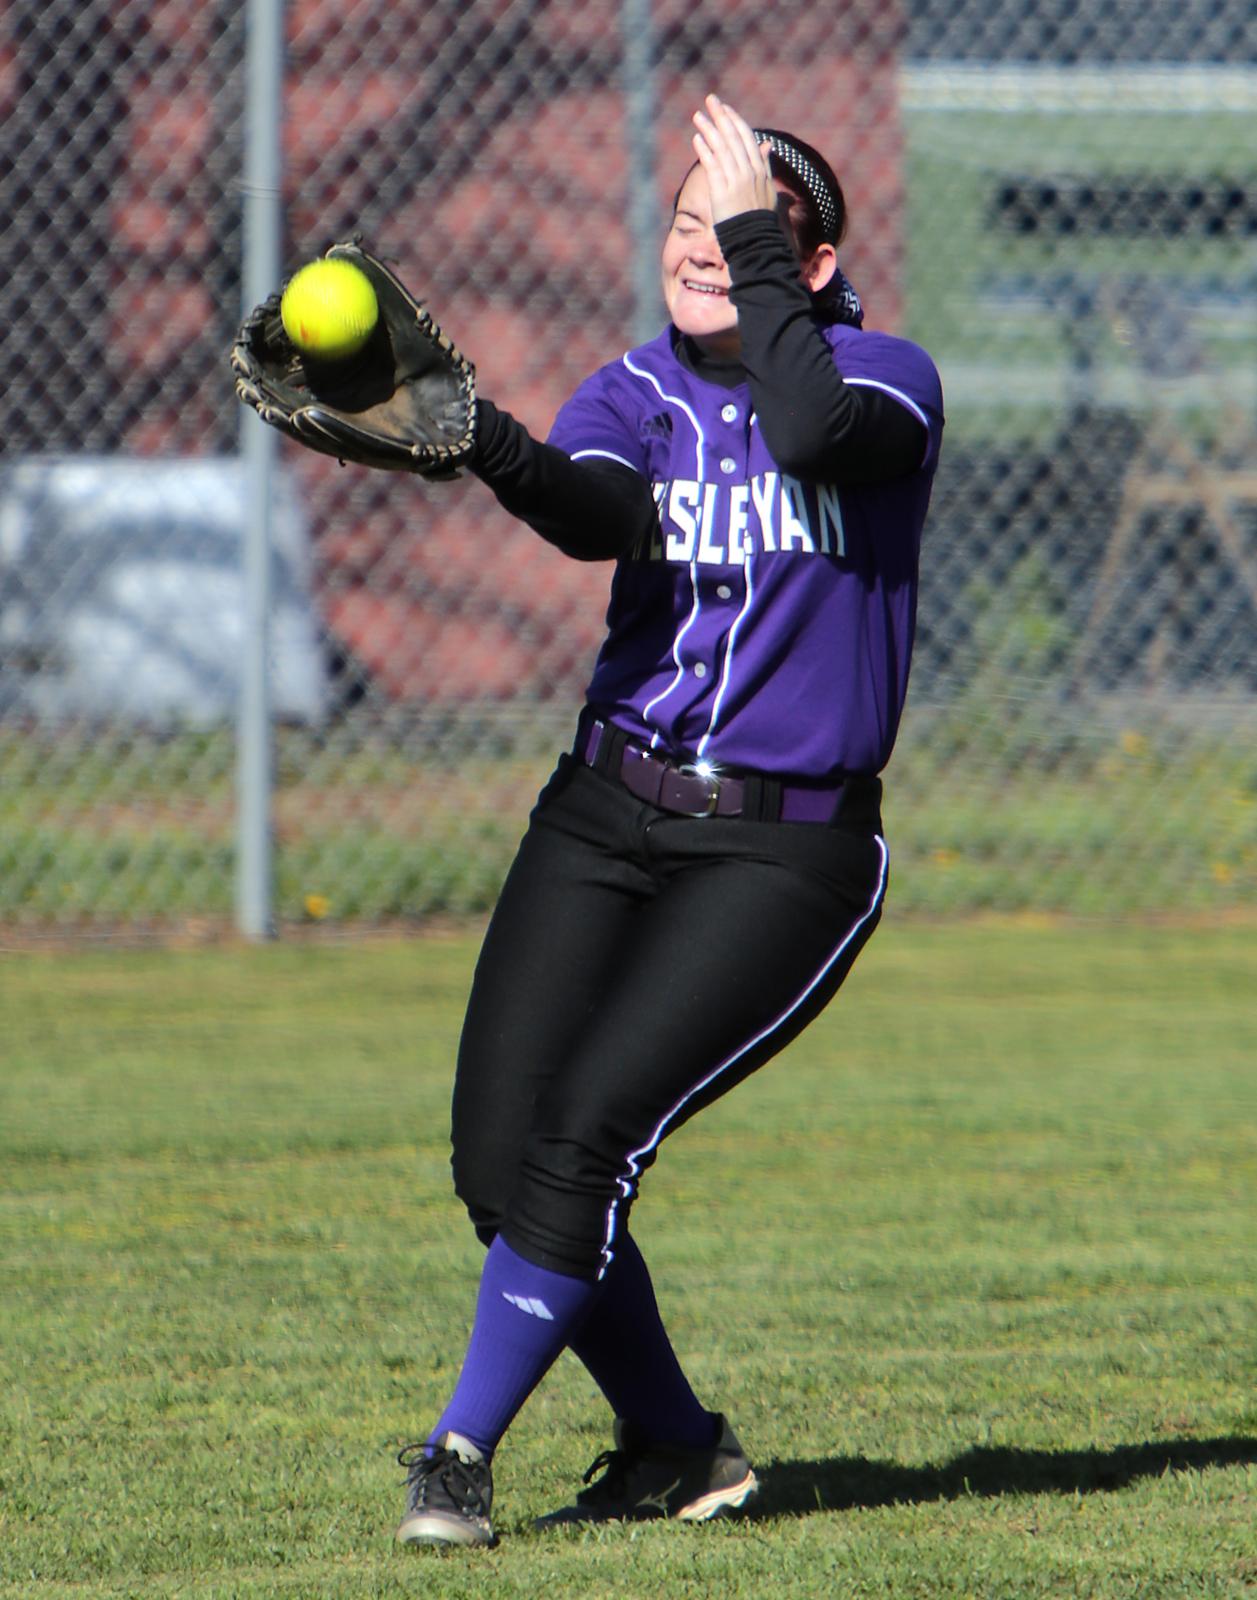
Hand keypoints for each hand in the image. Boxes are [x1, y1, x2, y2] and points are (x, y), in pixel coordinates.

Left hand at [691, 94, 774, 225]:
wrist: (756, 240)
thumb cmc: (760, 218)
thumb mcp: (768, 189)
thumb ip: (765, 164)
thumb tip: (767, 145)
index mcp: (759, 170)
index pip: (747, 138)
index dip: (735, 121)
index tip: (725, 109)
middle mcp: (749, 172)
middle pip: (733, 137)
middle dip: (721, 116)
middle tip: (710, 100)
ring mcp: (736, 181)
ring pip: (722, 148)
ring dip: (709, 129)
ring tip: (698, 116)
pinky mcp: (722, 191)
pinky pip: (713, 165)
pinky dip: (705, 150)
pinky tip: (697, 138)